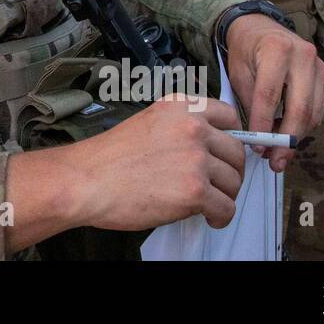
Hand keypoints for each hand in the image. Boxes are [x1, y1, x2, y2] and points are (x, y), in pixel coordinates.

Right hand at [62, 94, 245, 230]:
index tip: (224, 152)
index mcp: (180, 107)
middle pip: (236, 151)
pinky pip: (226, 208)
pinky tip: (207, 217)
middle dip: (230, 170)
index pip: (229, 116)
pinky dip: (219, 217)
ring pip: (233, 181)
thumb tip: (206, 148)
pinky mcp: (195, 190)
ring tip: (208, 202)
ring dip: (224, 195)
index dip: (230, 137)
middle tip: (218, 183)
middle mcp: (192, 128)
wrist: (86, 180)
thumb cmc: (108, 158)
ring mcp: (195, 159)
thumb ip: (179, 128)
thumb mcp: (148, 123)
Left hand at [223, 14, 323, 171]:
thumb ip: (250, 102)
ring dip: (296, 138)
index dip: (264, 124)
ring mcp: (319, 67)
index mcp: (277, 50)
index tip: (256, 147)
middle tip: (274, 162)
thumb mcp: (238, 72)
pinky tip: (287, 136)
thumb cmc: (245, 51)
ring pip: (312, 113)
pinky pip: (318, 110)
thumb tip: (259, 138)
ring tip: (278, 154)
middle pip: (299, 108)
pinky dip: (304, 127)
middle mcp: (304, 56)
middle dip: (286, 140)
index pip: (270, 95)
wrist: (259, 28)